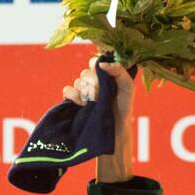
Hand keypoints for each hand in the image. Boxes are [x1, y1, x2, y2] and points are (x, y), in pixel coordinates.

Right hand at [63, 54, 134, 181]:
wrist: (114, 131)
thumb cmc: (123, 109)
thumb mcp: (127, 87)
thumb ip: (119, 71)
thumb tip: (101, 64)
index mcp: (105, 76)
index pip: (95, 62)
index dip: (96, 67)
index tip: (102, 76)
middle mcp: (93, 82)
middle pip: (85, 72)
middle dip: (93, 83)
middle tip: (100, 95)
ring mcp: (83, 92)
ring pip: (77, 81)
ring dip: (85, 91)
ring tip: (93, 103)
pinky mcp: (73, 102)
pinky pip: (67, 90)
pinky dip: (73, 95)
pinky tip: (81, 104)